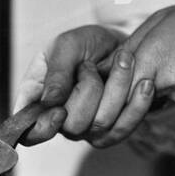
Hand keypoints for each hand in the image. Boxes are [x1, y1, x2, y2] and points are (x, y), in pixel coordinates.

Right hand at [11, 24, 127, 144]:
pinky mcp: (111, 130)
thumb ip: (56, 72)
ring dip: (116, 88)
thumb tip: (50, 102)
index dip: (42, 128)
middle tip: (90, 65)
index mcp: (37, 100)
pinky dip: (136, 104)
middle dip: (88, 90)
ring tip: (123, 59)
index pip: (29, 132)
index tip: (60, 110)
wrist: (120, 44)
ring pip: (100, 124)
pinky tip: (145, 84)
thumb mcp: (66, 46)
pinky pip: (124, 128)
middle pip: (71, 126)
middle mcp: (58, 120)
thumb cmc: (86, 43)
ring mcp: (85, 128)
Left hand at [122, 0, 174, 116]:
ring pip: (161, 98)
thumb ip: (132, 46)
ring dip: (165, 85)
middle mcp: (170, 81)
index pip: (118, 82)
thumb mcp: (164, 19)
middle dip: (135, 87)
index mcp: (155, 54)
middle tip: (152, 67)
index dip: (112, 82)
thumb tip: (104, 71)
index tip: (112, 79)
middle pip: (136, 95)